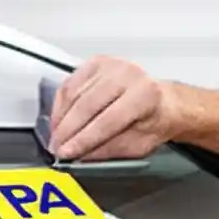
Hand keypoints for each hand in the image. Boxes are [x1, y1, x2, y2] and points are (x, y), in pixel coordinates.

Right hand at [50, 55, 180, 160]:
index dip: (83, 140)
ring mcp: (111, 65)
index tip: (66, 153)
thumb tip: (79, 156)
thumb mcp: (138, 145)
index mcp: (145, 95)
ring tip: (56, 138)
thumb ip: (108, 150)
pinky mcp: (96, 62)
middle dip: (67, 131)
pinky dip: (60, 105)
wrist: (163, 103)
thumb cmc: (154, 122)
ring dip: (60, 119)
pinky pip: (69, 84)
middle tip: (56, 148)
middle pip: (87, 106)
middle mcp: (128, 75)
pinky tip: (58, 120)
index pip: (107, 121)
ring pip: (74, 94)